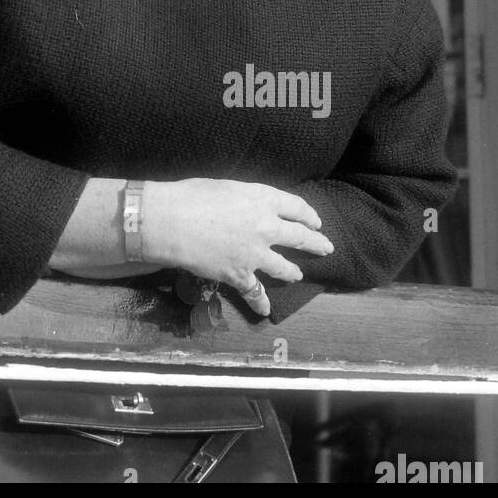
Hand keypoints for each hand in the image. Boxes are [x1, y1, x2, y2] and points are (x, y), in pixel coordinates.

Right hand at [143, 178, 333, 316]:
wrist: (171, 221)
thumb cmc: (191, 195)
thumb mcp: (225, 187)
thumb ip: (245, 199)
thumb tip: (248, 207)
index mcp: (262, 199)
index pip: (296, 207)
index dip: (308, 214)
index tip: (315, 221)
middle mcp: (266, 227)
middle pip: (300, 236)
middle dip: (315, 243)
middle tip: (326, 247)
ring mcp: (256, 254)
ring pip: (285, 267)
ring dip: (293, 271)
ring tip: (298, 274)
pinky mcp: (240, 275)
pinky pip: (256, 293)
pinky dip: (261, 303)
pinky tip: (266, 310)